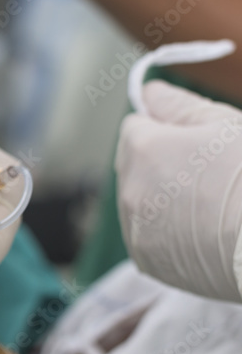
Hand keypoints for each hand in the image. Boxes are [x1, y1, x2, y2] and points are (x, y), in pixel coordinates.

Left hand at [116, 80, 241, 300]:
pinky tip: (205, 231)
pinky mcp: (150, 262)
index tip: (189, 136)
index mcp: (142, 152)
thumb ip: (179, 106)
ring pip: (139, 204)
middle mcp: (129, 193)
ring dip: (161, 199)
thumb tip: (150, 91)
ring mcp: (136, 231)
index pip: (134, 128)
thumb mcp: (224, 124)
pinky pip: (148, 238)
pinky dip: (168, 232)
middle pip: (132, 166)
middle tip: (207, 170)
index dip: (162, 128)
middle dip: (159, 163)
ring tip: (210, 203)